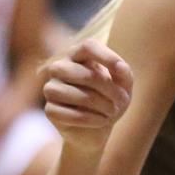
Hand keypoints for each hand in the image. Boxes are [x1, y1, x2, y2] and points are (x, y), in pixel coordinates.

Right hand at [39, 39, 133, 154]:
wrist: (98, 129)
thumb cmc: (110, 100)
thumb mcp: (123, 87)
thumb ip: (124, 74)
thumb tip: (119, 66)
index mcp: (78, 56)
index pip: (88, 46)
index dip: (107, 56)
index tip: (120, 69)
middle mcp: (60, 68)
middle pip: (83, 73)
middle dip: (108, 88)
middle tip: (122, 101)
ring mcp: (51, 88)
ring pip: (72, 93)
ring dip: (100, 104)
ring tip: (112, 112)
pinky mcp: (50, 110)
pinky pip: (67, 113)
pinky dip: (89, 119)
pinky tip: (101, 121)